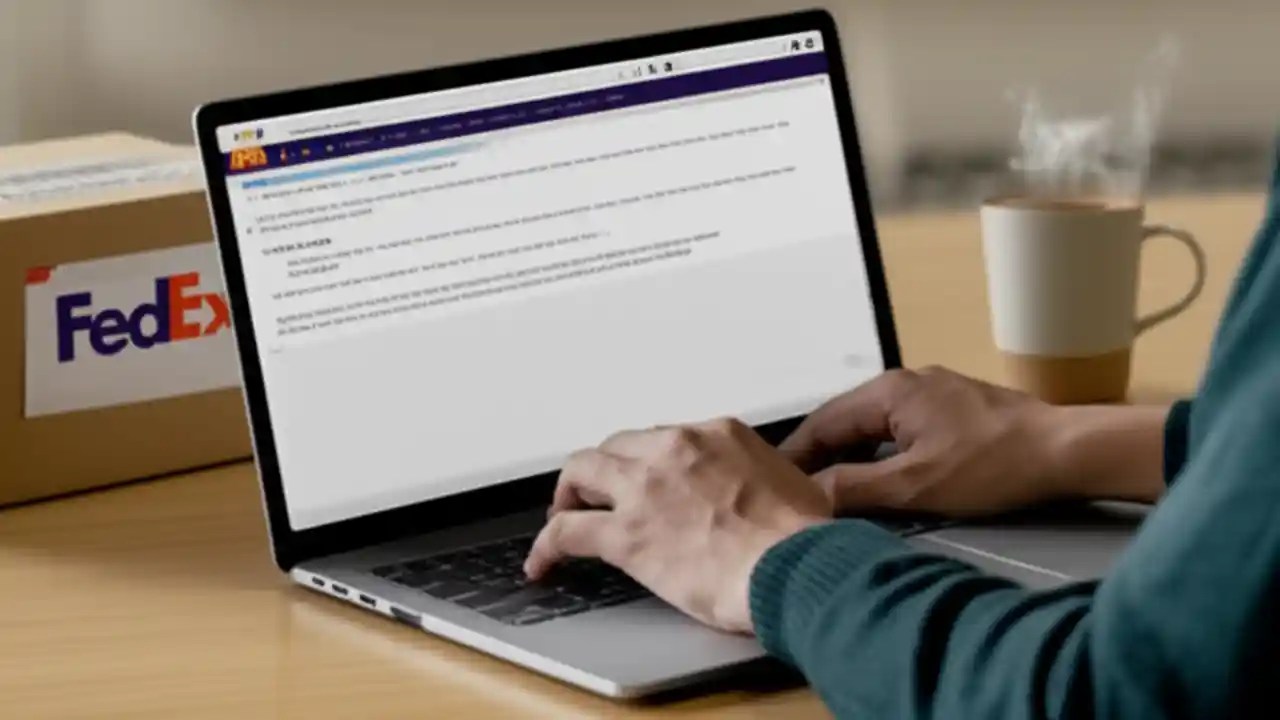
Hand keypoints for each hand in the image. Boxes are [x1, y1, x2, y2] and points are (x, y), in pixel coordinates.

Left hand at [525, 418, 830, 632]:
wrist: (795, 566)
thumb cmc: (802, 537)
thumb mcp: (791, 482)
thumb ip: (761, 475)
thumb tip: (760, 490)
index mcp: (715, 434)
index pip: (663, 438)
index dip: (648, 462)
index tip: (647, 480)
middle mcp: (673, 450)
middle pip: (617, 446)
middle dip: (604, 471)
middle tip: (599, 495)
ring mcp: (644, 489)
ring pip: (582, 472)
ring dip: (569, 493)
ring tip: (563, 515)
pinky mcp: (625, 535)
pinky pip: (566, 532)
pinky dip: (546, 546)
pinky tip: (542, 562)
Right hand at [779, 367, 1168, 516]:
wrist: (1067, 451)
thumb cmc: (996, 466)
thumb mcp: (916, 486)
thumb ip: (856, 488)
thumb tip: (809, 495)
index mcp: (889, 392)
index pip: (821, 423)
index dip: (795, 458)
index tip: (775, 486)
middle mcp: (905, 381)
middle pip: (844, 421)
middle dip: (819, 457)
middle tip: (798, 492)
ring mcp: (931, 391)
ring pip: (872, 425)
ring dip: (850, 456)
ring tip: (832, 491)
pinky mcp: (953, 407)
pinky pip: (898, 426)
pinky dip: (879, 451)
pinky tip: (879, 477)